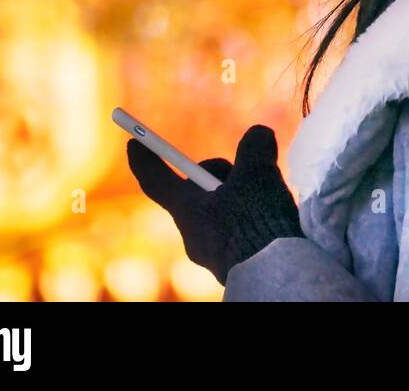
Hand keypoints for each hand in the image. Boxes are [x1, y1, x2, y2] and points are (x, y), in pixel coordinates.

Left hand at [127, 124, 302, 284]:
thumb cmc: (257, 223)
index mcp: (187, 210)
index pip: (156, 180)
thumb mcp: (258, 172)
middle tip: (249, 167)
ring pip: (221, 209)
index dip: (145, 158)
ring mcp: (212, 252)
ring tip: (272, 196)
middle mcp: (193, 233)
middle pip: (197, 191)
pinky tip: (275, 217)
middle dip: (220, 173)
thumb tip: (258, 134)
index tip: (133, 142)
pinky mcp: (234, 263)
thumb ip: (255, 147)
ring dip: (242, 194)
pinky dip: (253, 215)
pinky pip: (237, 229)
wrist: (275, 275)